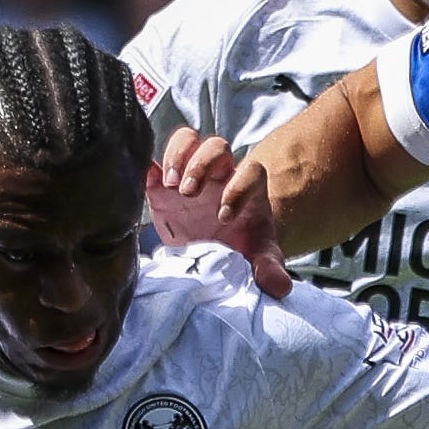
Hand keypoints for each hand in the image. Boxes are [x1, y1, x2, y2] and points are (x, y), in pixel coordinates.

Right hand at [146, 128, 291, 295]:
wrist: (211, 251)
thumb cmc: (239, 248)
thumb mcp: (256, 259)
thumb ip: (269, 269)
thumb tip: (279, 287)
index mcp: (248, 188)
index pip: (251, 172)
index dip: (239, 188)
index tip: (224, 218)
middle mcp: (220, 174)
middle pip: (217, 146)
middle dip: (202, 165)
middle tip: (189, 194)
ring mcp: (190, 173)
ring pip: (188, 141)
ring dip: (178, 156)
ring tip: (171, 186)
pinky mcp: (163, 182)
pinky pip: (155, 160)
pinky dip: (150, 165)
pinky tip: (150, 182)